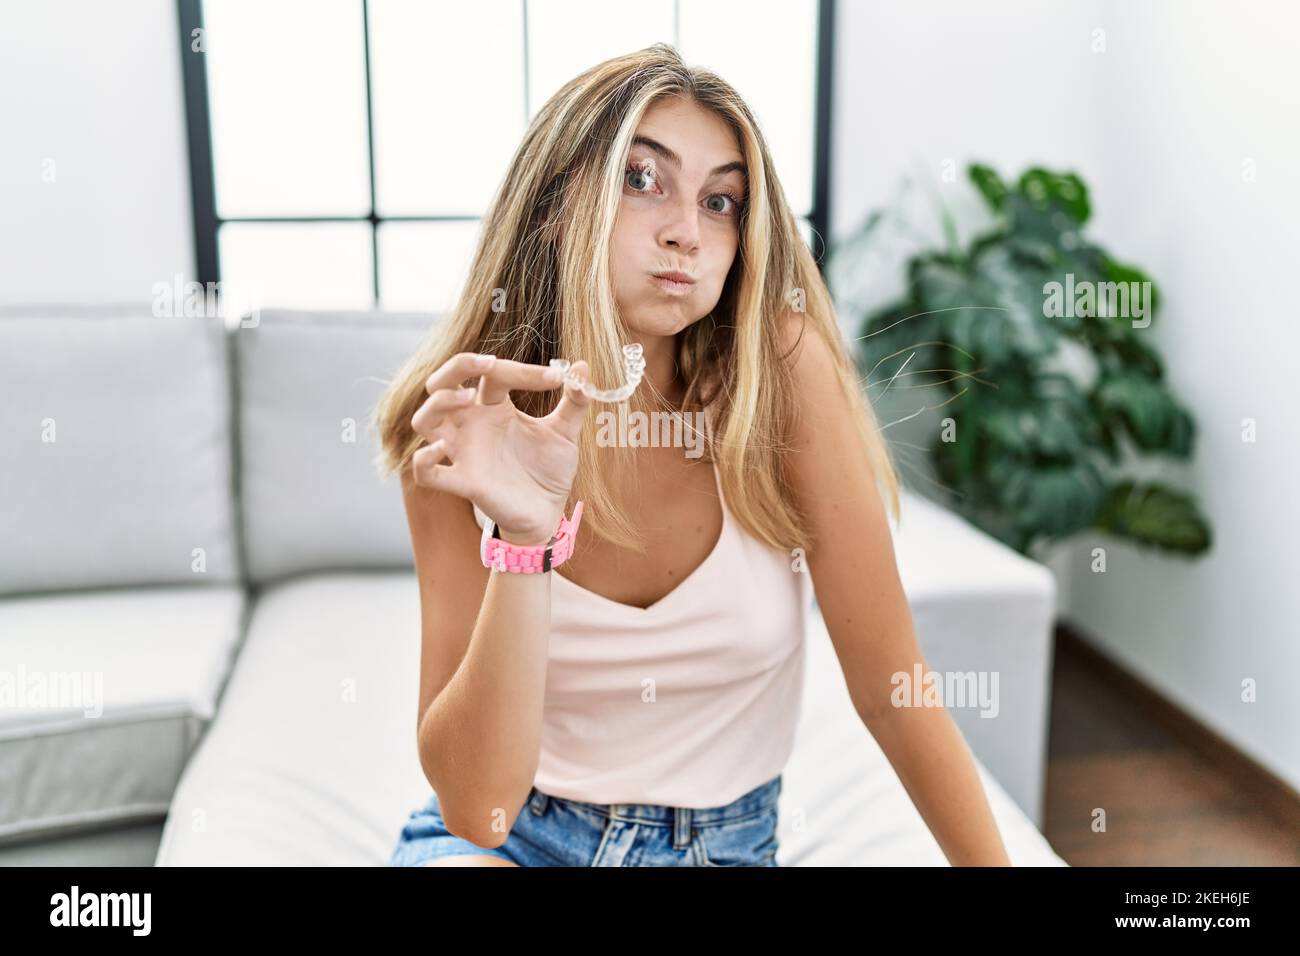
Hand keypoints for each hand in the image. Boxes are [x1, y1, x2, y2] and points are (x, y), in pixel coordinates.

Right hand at [409, 352, 592, 544]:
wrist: (548, 512)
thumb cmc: (548, 469)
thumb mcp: (565, 432)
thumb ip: (575, 401)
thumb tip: (583, 367)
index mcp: (494, 407)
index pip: (493, 374)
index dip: (522, 370)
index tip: (557, 378)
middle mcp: (471, 424)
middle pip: (441, 383)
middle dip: (457, 366)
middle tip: (488, 363)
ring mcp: (463, 452)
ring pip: (424, 420)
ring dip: (439, 403)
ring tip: (469, 398)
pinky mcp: (462, 482)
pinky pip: (426, 471)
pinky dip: (425, 459)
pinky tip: (442, 449)